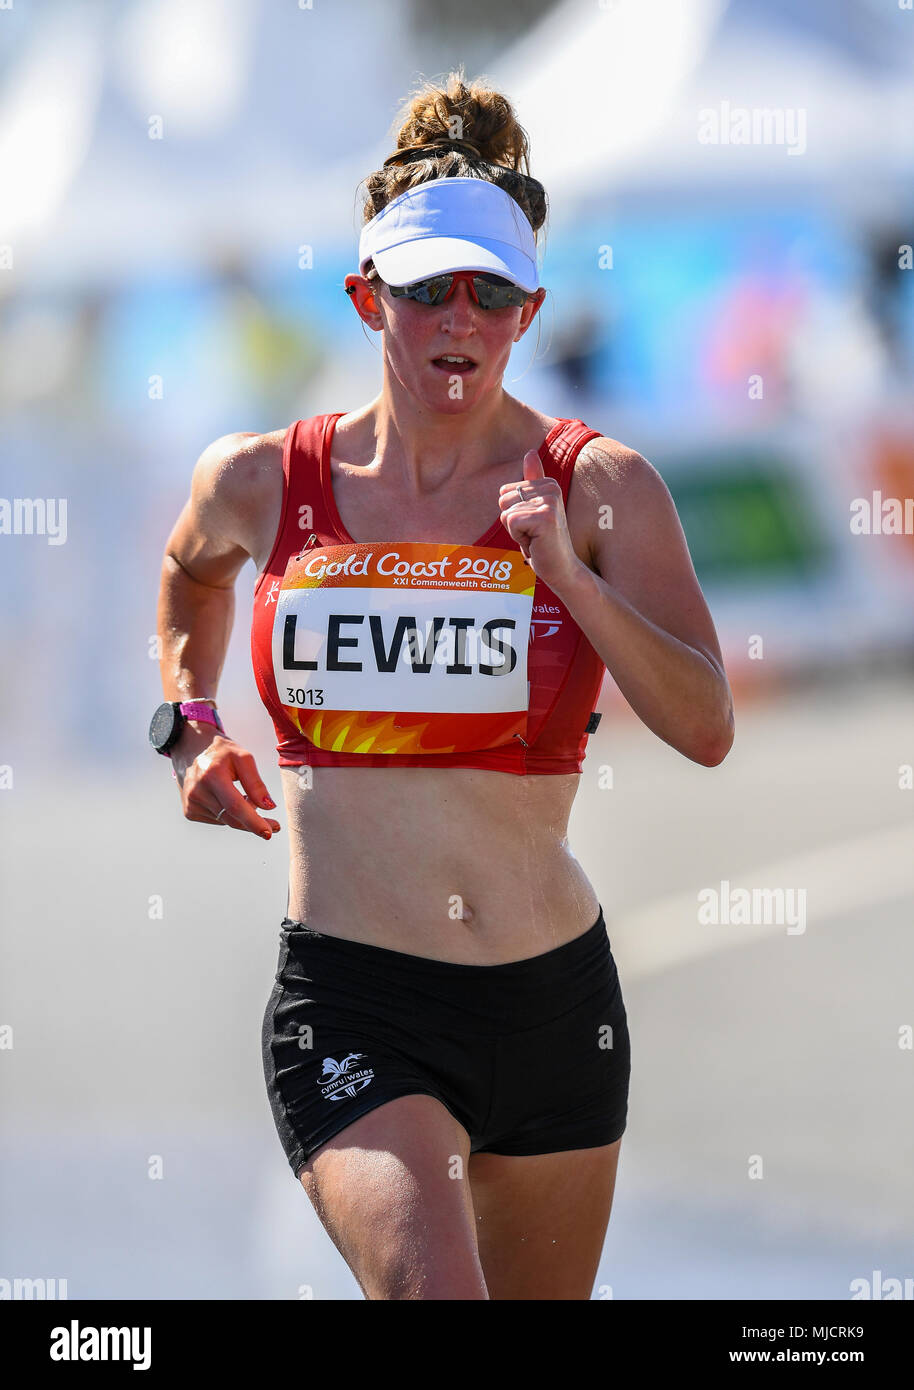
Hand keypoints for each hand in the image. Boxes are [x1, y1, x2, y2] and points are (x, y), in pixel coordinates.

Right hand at [173, 730, 280, 840]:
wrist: (191, 751)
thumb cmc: (221, 754)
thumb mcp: (243, 758)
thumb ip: (255, 783)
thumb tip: (268, 807)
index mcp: (211, 776)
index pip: (235, 806)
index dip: (253, 821)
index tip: (269, 832)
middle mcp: (197, 792)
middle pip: (232, 818)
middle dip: (254, 824)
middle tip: (274, 826)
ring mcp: (191, 804)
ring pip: (226, 821)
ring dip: (242, 816)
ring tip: (246, 798)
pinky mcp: (189, 811)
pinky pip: (217, 820)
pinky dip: (229, 814)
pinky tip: (228, 799)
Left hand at [498, 449, 584, 594]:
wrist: (562, 568)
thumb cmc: (544, 541)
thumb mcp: (534, 509)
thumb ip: (531, 482)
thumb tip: (530, 452)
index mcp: (548, 484)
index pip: (505, 491)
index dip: (513, 513)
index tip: (532, 525)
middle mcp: (551, 489)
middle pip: (503, 500)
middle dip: (512, 522)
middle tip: (533, 533)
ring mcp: (549, 502)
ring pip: (506, 512)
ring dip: (515, 532)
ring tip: (535, 538)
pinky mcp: (544, 518)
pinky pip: (510, 522)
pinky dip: (518, 538)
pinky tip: (536, 543)